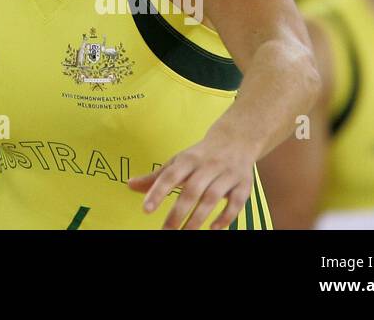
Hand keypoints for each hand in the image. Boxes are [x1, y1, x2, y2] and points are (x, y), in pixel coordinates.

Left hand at [129, 133, 258, 229]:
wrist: (236, 140)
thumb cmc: (200, 156)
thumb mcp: (178, 162)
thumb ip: (156, 177)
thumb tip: (130, 185)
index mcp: (188, 159)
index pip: (170, 176)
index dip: (158, 192)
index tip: (146, 209)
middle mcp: (208, 166)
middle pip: (192, 190)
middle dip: (178, 212)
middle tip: (166, 230)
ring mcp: (227, 175)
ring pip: (212, 197)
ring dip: (198, 217)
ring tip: (185, 232)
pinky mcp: (243, 185)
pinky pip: (236, 202)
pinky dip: (225, 216)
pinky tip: (213, 228)